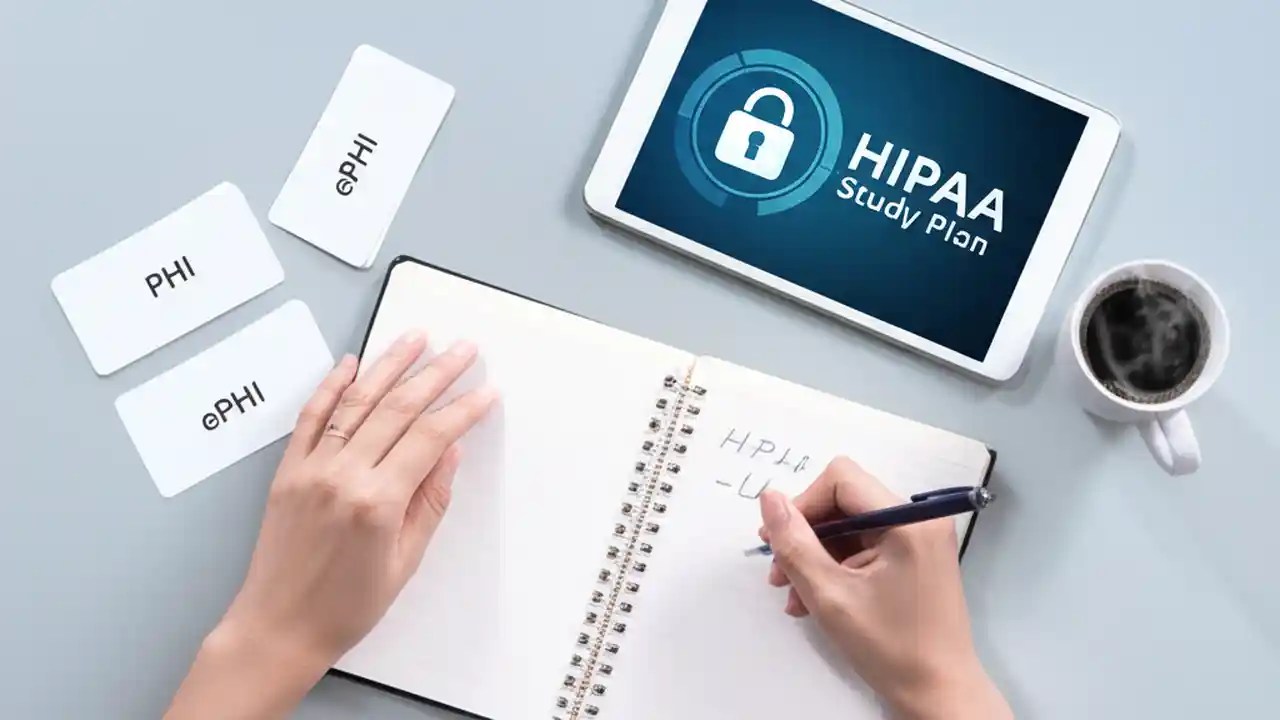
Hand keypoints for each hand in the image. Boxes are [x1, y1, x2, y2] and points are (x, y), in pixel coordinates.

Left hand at [166, 331, 497, 719]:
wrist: (278, 627)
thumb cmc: (344, 608)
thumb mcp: (405, 561)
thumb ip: (429, 502)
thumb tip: (449, 453)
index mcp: (377, 502)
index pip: (430, 438)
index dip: (462, 410)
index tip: (485, 391)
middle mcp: (342, 476)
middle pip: (398, 408)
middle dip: (436, 373)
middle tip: (462, 350)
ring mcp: (311, 469)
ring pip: (356, 401)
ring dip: (389, 364)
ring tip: (415, 338)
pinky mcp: (287, 471)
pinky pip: (311, 417)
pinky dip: (331, 386)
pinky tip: (351, 363)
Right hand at [758, 458, 1010, 719]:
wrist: (939, 694)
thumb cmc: (889, 647)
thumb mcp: (830, 596)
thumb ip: (795, 544)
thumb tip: (768, 498)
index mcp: (908, 521)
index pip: (842, 479)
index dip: (803, 503)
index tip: (780, 541)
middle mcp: (919, 521)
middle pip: (844, 502)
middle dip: (806, 535)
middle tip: (777, 573)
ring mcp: (919, 541)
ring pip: (850, 528)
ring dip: (816, 556)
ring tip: (792, 595)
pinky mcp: (914, 560)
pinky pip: (865, 548)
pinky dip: (836, 568)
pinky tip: (814, 600)